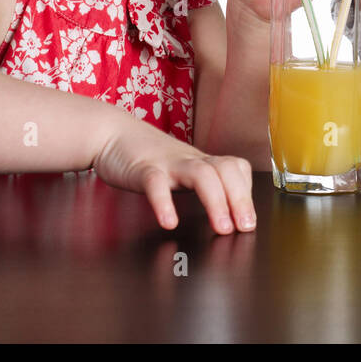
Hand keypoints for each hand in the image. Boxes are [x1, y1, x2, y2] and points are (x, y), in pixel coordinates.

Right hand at [93, 119, 255, 234]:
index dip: (246, 192)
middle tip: (244, 228)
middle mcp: (190, 160)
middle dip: (240, 199)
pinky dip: (165, 203)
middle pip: (226, 169)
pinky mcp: (143, 169)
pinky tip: (169, 221)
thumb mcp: (180, 167)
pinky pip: (156, 183)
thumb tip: (225, 213)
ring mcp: (168, 163)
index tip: (249, 221)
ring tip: (221, 228)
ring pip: (201, 175)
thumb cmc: (147, 155)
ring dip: (216, 202)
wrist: (111, 133)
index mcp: (200, 161)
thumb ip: (200, 185)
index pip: (236, 168)